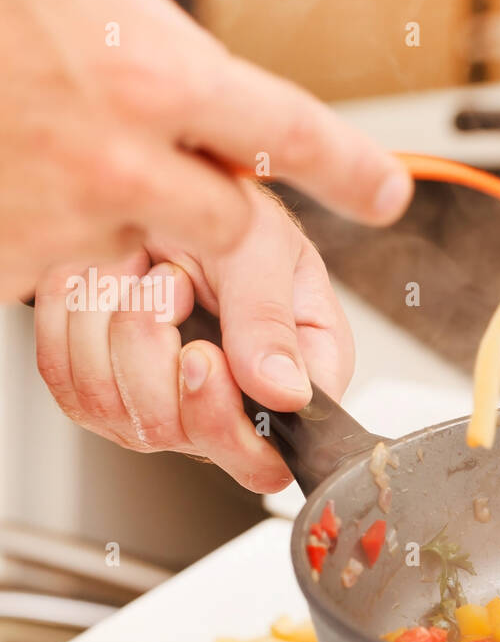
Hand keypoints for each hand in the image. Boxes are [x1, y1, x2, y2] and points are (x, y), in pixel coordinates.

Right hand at [0, 0, 411, 300]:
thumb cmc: (11, 8)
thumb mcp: (115, 6)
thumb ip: (195, 73)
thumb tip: (254, 122)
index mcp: (155, 81)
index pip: (287, 135)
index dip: (348, 168)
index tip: (386, 193)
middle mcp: (119, 159)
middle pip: (237, 230)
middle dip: (226, 213)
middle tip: (187, 179)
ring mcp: (68, 220)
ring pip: (154, 253)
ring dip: (133, 218)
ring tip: (73, 152)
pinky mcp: (21, 262)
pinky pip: (81, 269)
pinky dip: (71, 234)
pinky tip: (37, 180)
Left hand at [35, 185, 353, 491]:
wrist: (158, 180)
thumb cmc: (226, 204)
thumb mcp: (263, 244)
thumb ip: (271, 317)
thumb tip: (286, 392)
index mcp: (291, 384)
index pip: (263, 461)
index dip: (222, 419)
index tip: (202, 356)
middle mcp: (227, 408)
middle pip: (176, 435)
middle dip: (153, 346)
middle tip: (170, 279)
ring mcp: (159, 407)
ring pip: (112, 409)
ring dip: (112, 318)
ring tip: (141, 266)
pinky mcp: (100, 392)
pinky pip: (66, 383)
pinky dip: (73, 318)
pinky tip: (105, 281)